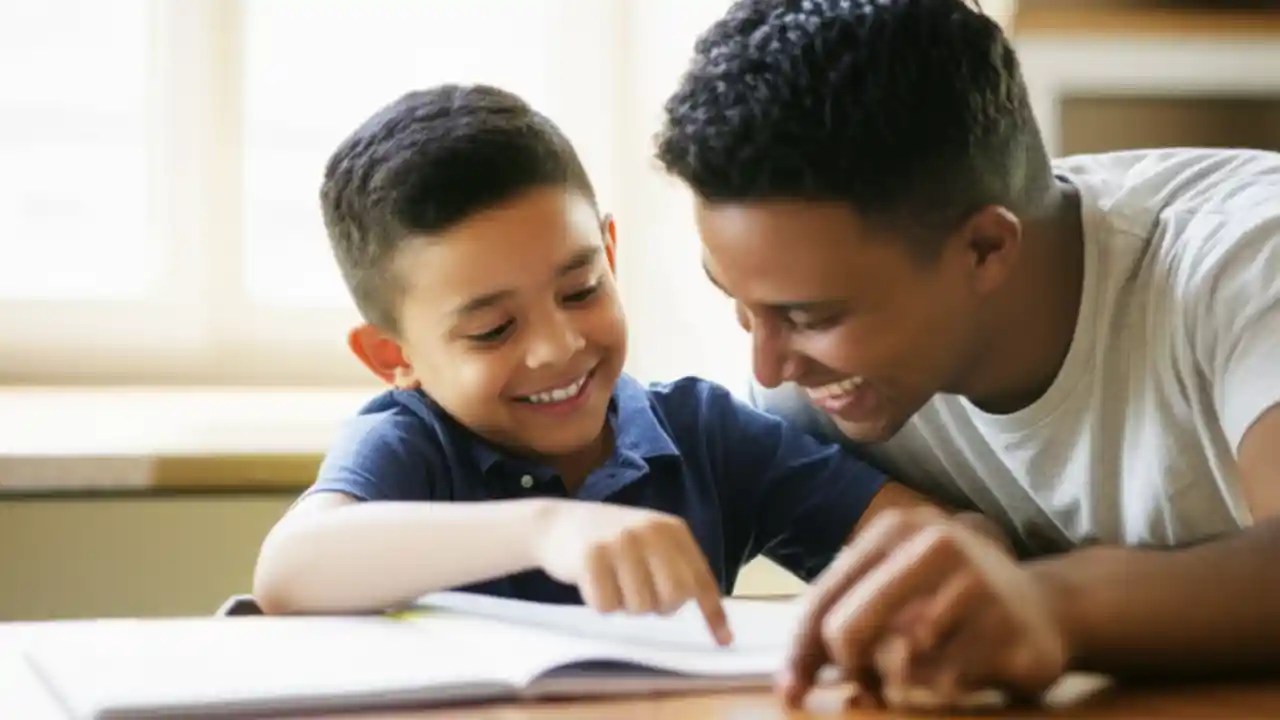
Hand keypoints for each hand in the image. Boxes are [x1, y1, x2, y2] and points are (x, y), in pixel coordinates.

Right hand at [533, 500, 732, 644]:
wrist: (557, 522)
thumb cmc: (610, 540)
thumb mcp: (650, 541)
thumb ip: (677, 568)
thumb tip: (711, 615)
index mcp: (672, 529)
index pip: (700, 579)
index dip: (713, 613)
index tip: (724, 641)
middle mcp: (650, 532)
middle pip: (675, 597)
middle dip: (659, 606)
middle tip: (640, 593)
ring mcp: (620, 542)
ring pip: (640, 607)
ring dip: (626, 605)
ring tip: (613, 580)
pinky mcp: (591, 557)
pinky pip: (607, 607)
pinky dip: (600, 603)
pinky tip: (593, 581)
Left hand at [781, 508, 1068, 709]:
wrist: (1045, 608)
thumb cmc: (949, 603)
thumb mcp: (894, 588)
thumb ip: (842, 616)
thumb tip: (788, 681)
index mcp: (895, 529)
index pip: (823, 600)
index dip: (800, 652)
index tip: (789, 691)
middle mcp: (934, 543)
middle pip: (846, 631)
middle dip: (847, 670)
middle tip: (864, 687)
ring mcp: (975, 581)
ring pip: (894, 663)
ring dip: (897, 685)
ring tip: (918, 677)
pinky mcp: (1008, 627)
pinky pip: (944, 684)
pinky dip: (940, 694)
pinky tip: (957, 679)